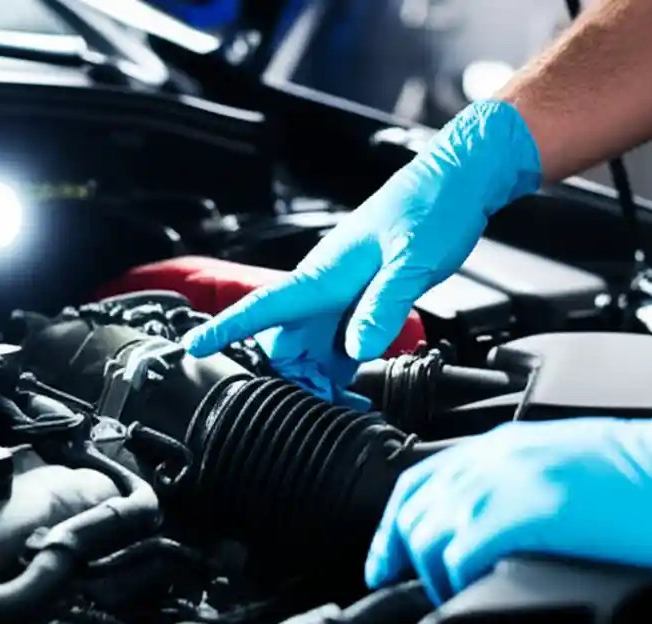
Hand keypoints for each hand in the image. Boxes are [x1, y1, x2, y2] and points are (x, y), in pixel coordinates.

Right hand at [185, 100, 542, 389]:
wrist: (457, 183)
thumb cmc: (433, 206)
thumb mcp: (414, 259)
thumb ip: (384, 304)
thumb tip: (358, 348)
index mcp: (324, 274)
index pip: (262, 306)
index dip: (225, 328)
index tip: (194, 346)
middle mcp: (323, 288)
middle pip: (284, 346)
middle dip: (295, 383)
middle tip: (330, 411)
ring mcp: (339, 297)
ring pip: (309, 351)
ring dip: (321, 382)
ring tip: (352, 409)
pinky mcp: (360, 302)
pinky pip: (337, 346)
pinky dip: (342, 372)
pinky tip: (360, 389)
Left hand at [365, 416, 651, 604]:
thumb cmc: (644, 471)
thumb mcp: (561, 463)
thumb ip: (519, 482)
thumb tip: (494, 521)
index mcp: (502, 446)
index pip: (419, 481)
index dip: (393, 523)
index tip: (385, 555)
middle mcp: (494, 459)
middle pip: (411, 508)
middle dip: (396, 551)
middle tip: (399, 583)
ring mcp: (507, 483)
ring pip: (426, 533)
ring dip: (430, 571)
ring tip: (448, 593)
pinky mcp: (528, 512)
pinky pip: (460, 551)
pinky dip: (453, 578)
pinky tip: (469, 589)